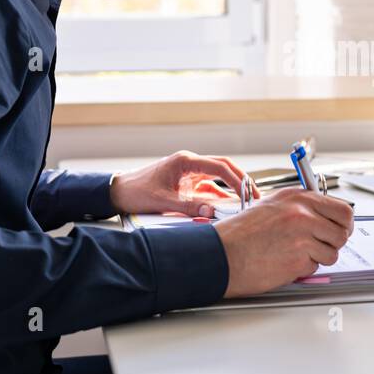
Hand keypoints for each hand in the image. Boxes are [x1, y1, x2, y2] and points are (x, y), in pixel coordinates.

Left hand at [109, 150, 258, 217]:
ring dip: (232, 187)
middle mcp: (189, 164)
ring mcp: (189, 173)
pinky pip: (209, 187)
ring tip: (247, 200)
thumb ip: (188, 206)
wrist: (118, 192)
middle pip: (223, 167)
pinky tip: (229, 204)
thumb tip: (211, 211)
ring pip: (218, 177)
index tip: (247, 192)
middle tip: (255, 194)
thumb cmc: (135, 191)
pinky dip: (220, 195)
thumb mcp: (163, 201)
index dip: (236, 179)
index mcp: (185, 161)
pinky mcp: (187, 183)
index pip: (219, 166)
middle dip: (241, 180)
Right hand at [213, 188, 355, 296]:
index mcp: (299, 197)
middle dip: (335, 243)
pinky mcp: (299, 258)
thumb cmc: (241, 233)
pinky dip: (303, 268)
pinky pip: (315, 267)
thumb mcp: (272, 206)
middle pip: (343, 232)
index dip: (344, 224)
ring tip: (294, 254)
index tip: (340, 230)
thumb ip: (301, 209)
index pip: (343, 209)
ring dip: (317, 258)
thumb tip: (325, 217)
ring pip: (332, 252)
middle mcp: (303, 213)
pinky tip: (284, 262)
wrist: (222, 253)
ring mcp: (303, 235)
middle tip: (322, 247)